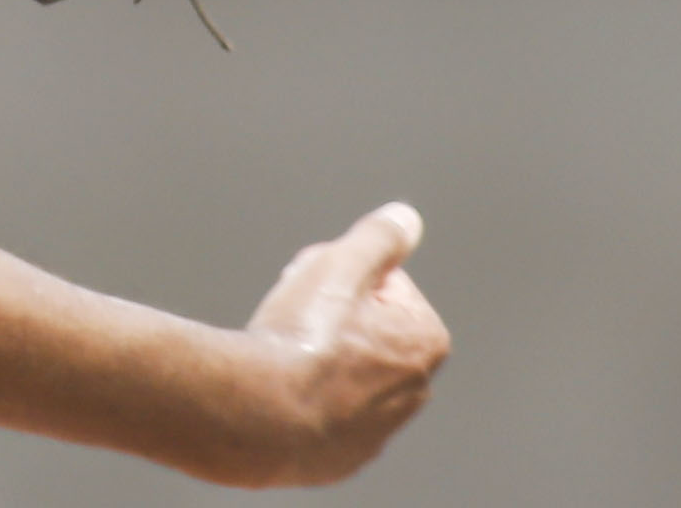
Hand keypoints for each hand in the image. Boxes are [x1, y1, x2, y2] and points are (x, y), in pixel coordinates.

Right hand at [229, 202, 451, 485]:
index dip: (342, 279)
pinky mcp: (340, 459)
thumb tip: (405, 220)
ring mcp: (375, 433)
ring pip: (343, 374)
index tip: (316, 291)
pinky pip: (322, 415)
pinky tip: (278, 391)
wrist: (257, 415)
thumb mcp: (340, 266)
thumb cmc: (302, 341)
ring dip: (317, 359)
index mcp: (423, 343)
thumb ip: (378, 238)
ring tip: (280, 356)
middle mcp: (412, 393)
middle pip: (365, 331)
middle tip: (293, 319)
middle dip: (331, 318)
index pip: (383, 285)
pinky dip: (302, 399)